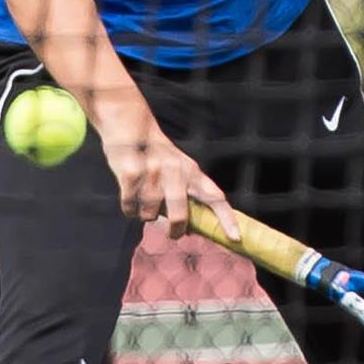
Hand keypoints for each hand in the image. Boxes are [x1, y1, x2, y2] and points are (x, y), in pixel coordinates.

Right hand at [98, 109, 239, 241]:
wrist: (130, 125)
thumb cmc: (157, 157)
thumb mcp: (179, 171)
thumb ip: (186, 198)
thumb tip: (189, 231)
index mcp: (192, 171)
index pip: (215, 197)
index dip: (226, 218)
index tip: (235, 238)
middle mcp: (176, 170)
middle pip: (180, 213)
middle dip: (176, 228)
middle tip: (173, 234)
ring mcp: (153, 170)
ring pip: (150, 213)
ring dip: (146, 214)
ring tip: (143, 201)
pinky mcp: (130, 171)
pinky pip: (130, 207)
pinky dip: (129, 209)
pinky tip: (130, 196)